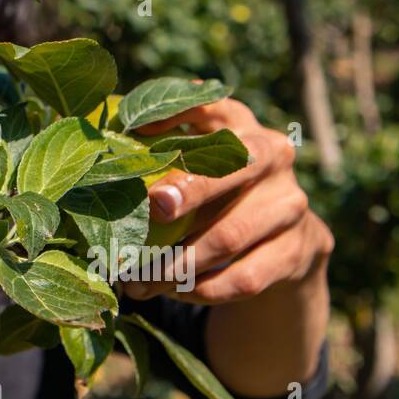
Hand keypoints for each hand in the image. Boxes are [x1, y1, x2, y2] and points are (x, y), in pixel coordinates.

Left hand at [122, 98, 334, 303]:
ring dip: (178, 263)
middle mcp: (272, 157)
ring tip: (138, 280)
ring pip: (228, 237)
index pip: (211, 106)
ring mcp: (289, 205)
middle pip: (232, 169)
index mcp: (239, 124)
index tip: (136, 131)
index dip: (175, 115)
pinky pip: (244, 278)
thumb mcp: (198, 160)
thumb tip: (103, 144)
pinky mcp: (295, 250)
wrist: (283, 239)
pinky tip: (173, 292)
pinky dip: (203, 289)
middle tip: (151, 210)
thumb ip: (161, 148)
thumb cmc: (217, 190)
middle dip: (188, 190)